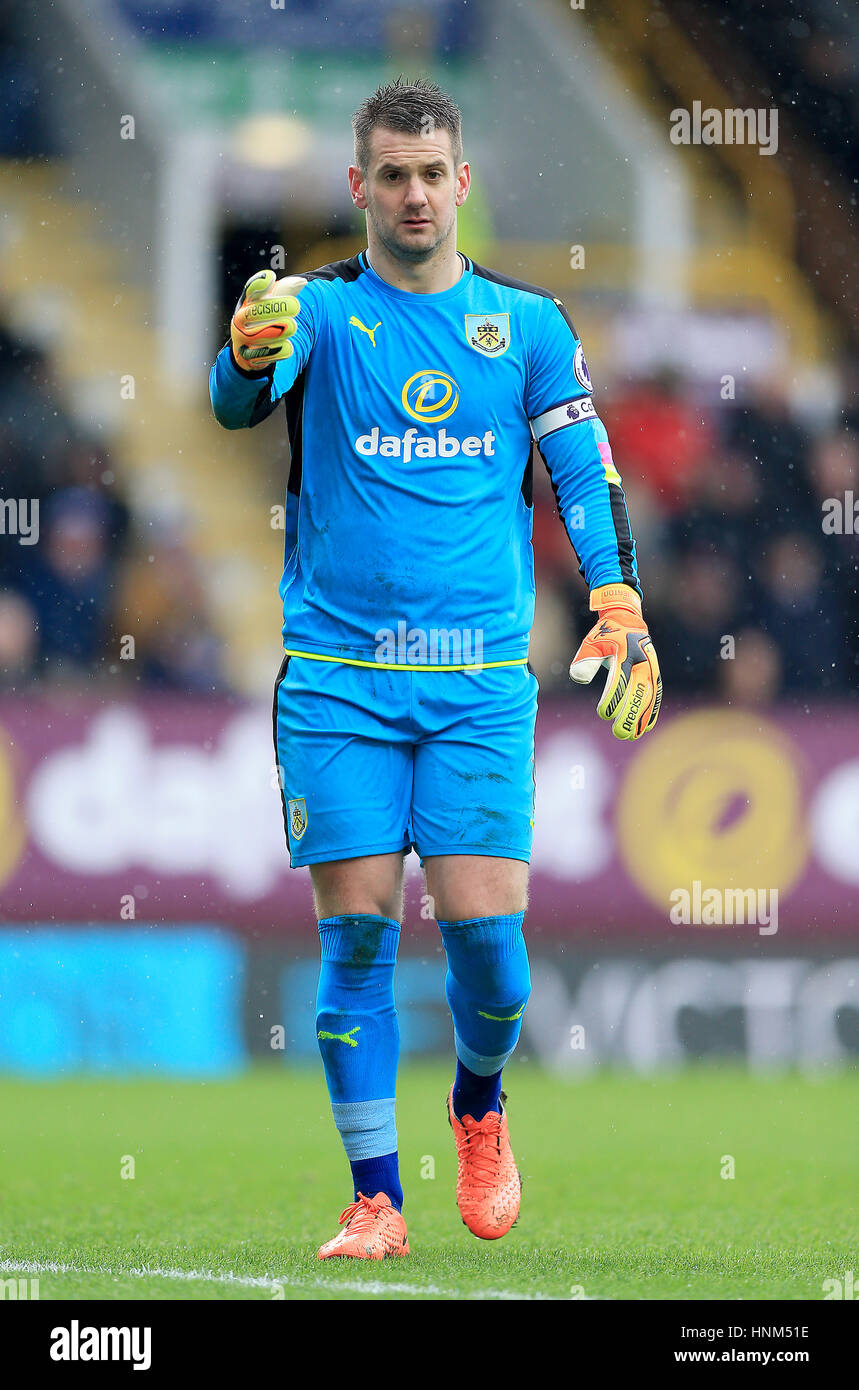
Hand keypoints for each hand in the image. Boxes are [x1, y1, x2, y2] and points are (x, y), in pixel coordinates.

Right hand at [230, 269, 306, 369]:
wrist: (247, 348)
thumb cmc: (263, 318)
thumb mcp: (271, 302)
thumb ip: (286, 289)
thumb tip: (302, 282)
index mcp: (246, 302)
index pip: (250, 290)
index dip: (259, 283)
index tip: (271, 278)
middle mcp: (240, 319)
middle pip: (255, 312)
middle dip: (277, 308)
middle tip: (296, 306)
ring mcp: (243, 339)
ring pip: (262, 335)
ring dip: (280, 330)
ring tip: (292, 326)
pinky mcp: (249, 357)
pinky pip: (267, 354)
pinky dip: (280, 350)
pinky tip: (288, 346)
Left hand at [569, 584, 661, 739]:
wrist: (628, 620)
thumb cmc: (605, 635)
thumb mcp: (591, 643)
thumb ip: (585, 660)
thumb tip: (579, 678)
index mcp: (624, 653)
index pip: (620, 680)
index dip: (613, 699)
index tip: (603, 714)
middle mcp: (641, 661)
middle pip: (639, 692)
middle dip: (630, 714)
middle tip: (619, 733)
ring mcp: (651, 668)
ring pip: (650, 696)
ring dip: (642, 717)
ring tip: (633, 735)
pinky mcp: (655, 673)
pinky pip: (656, 694)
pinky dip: (652, 711)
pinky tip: (646, 727)